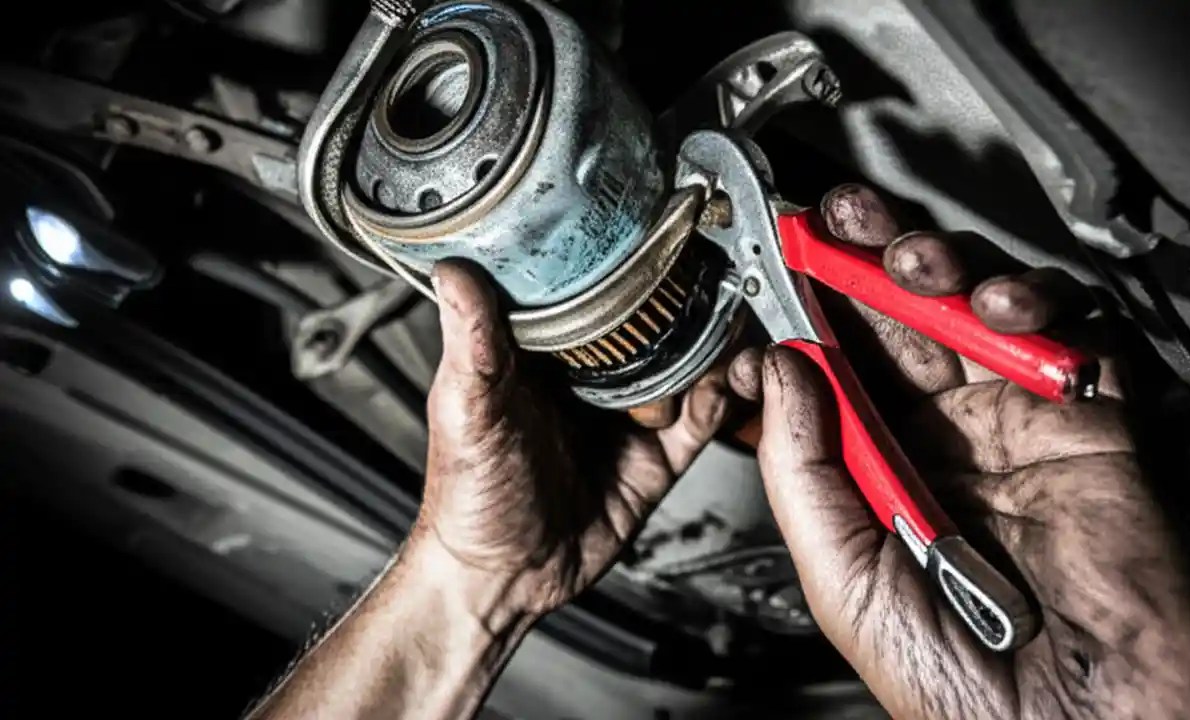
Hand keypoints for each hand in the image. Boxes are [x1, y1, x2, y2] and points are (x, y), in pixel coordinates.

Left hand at [414, 261, 732, 617]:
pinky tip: (725, 382)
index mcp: (539, 356)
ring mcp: (624, 417)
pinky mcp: (654, 458)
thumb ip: (469, 344)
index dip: (618, 265)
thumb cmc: (467, 500)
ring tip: (726, 328)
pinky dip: (719, 399)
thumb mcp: (464, 411)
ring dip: (709, 347)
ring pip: (683, 367)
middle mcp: (586, 380)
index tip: (649, 238)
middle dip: (680, 303)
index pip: (587, 294)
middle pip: (647, 325)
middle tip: (707, 278)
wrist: (500, 579)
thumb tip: (455, 273)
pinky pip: (698, 421)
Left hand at [745, 185, 1189, 717]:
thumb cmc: (955, 681)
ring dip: (944, 266)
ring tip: (913, 258)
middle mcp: (949, 436)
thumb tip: (780, 364)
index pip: (842, 359)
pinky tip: (1003, 308)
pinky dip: (1042, 305)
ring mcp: (1019, 423)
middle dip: (870, 256)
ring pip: (981, 308)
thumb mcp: (840, 572)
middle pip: (905, 317)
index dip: (813, 304)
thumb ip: (802, 468)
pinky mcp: (1094, 421)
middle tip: (837, 218)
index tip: (781, 258)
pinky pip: (1076, 335)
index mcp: (884, 466)